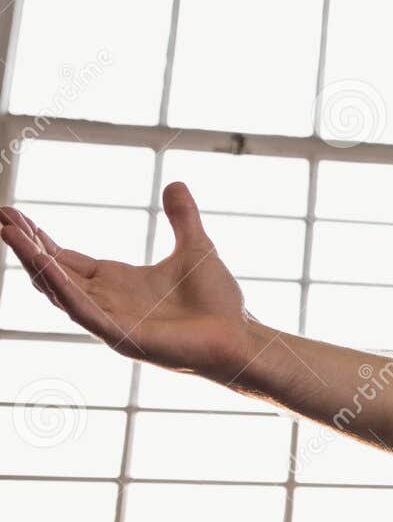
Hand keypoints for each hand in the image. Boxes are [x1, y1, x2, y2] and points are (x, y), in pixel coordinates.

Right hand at [0, 182, 255, 380]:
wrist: (240, 337)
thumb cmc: (218, 302)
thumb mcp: (196, 247)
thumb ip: (182, 217)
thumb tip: (174, 183)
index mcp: (116, 282)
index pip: (66, 258)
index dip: (39, 239)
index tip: (12, 215)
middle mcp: (106, 301)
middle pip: (54, 271)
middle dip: (26, 246)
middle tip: (0, 218)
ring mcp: (111, 321)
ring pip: (60, 291)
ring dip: (35, 264)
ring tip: (9, 235)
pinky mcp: (123, 337)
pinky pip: (85, 313)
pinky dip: (64, 291)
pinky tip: (46, 269)